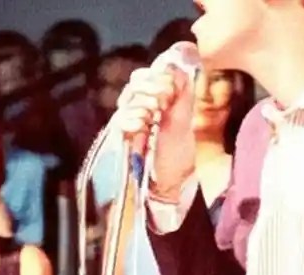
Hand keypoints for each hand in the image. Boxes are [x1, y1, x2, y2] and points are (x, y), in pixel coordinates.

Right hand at [113, 59, 197, 193]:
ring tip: (153, 119)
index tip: (171, 87)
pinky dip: (131, 120)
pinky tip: (142, 127)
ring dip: (143, 104)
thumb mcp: (183, 119)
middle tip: (163, 101)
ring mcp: (128, 123)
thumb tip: (176, 64)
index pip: (146, 76)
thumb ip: (182, 91)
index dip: (157, 75)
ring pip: (127, 100)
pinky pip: (120, 120)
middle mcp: (138, 109)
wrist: (169, 182)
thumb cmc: (176, 153)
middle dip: (150, 87)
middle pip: (134, 83)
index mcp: (154, 102)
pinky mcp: (121, 138)